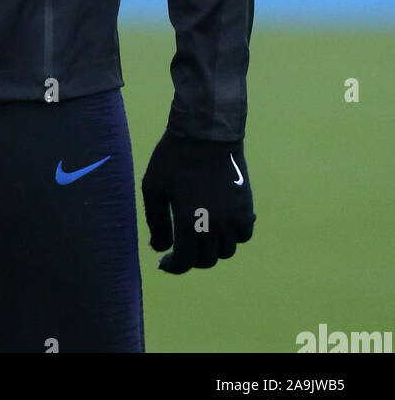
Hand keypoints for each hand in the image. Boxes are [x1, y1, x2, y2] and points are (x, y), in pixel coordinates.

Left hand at [141, 129, 254, 272]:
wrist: (206, 133)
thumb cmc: (173, 157)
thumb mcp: (153, 187)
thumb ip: (156, 222)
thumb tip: (160, 248)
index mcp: (187, 221)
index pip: (185, 261)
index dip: (174, 266)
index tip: (165, 262)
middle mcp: (213, 225)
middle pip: (207, 260)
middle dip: (192, 259)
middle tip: (182, 248)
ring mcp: (233, 217)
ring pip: (226, 251)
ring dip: (212, 249)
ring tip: (200, 237)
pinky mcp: (246, 207)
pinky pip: (243, 235)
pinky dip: (232, 236)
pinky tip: (221, 225)